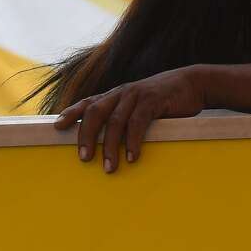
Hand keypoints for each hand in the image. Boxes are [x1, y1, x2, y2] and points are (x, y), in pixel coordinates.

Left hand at [53, 66, 205, 172]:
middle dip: (86, 136)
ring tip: (109, 167)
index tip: (57, 127)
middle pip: (95, 112)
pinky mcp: (154, 99)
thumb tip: (106, 143)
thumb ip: (124, 118)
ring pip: (115, 120)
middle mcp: (122, 92)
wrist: (193, 83)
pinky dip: (133, 141)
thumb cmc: (164, 100)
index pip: (89, 102)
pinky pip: (138, 122)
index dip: (72, 113)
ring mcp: (137, 94)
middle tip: (83, 158)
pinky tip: (132, 157)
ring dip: (110, 146)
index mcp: (116, 94)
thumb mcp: (140, 106)